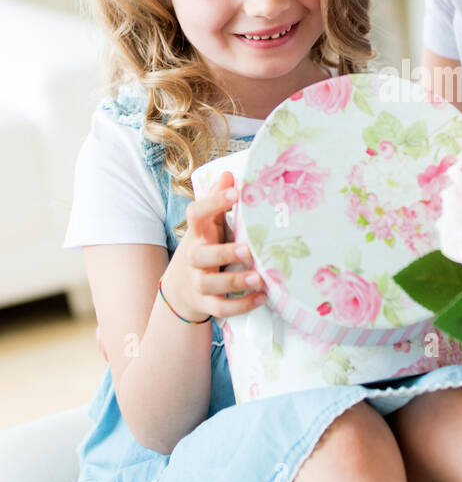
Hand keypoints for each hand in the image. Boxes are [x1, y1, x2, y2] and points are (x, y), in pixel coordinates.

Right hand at [159, 170, 267, 322]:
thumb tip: (230, 173)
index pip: (196, 215)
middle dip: (223, 253)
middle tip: (248, 250)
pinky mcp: (206, 303)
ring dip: (234, 281)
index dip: (213, 203)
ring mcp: (198, 282)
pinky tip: (261, 298)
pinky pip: (220, 307)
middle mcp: (194, 258)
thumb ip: (218, 201)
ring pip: (211, 284)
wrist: (180, 288)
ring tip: (259, 278)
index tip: (236, 193)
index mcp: (197, 234)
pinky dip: (240, 305)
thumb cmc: (204, 247)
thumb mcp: (208, 225)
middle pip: (201, 255)